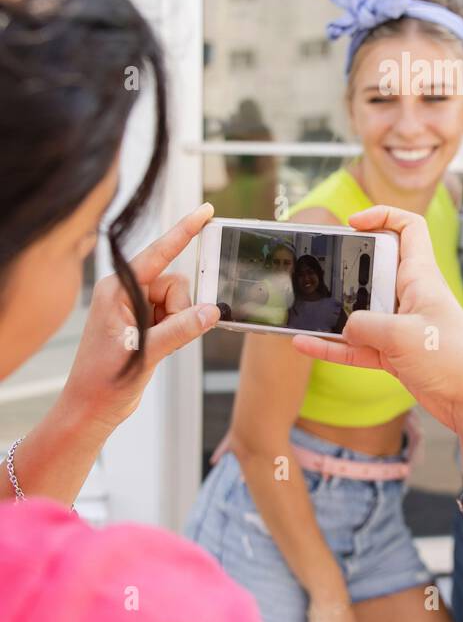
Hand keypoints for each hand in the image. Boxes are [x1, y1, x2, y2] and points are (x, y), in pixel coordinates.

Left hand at [61, 204, 220, 435]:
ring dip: (178, 324)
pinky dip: (177, 331)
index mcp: (117, 289)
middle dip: (180, 310)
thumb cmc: (102, 380)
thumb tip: (212, 311)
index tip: (205, 212)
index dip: (183, 231)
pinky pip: (176, 315)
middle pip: (175, 283)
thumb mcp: (144, 352)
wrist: (91, 410)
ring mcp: (136, 308)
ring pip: (179, 301)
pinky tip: (161, 349)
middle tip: (165, 337)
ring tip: (157, 347)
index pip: (157, 253)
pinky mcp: (145, 323)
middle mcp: (126, 292)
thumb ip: (180, 329)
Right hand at [292, 205, 462, 432]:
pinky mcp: (394, 353)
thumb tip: (345, 328)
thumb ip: (365, 326)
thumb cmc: (452, 359)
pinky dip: (332, 345)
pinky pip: (356, 344)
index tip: (353, 223)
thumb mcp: (402, 336)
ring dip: (334, 311)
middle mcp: (411, 296)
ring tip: (304, 308)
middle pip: (375, 269)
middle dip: (348, 268)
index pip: (409, 228)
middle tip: (322, 271)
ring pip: (361, 310)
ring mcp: (401, 325)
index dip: (383, 216)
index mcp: (421, 277)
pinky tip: (306, 344)